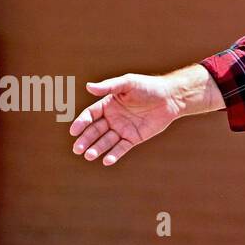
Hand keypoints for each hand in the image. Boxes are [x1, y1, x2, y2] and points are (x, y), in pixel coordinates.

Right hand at [68, 73, 182, 165]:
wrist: (170, 98)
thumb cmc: (147, 87)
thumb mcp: (127, 83)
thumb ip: (109, 87)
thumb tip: (88, 86)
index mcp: (107, 105)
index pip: (90, 115)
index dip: (81, 123)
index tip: (74, 131)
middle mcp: (112, 118)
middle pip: (95, 131)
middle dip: (85, 140)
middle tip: (77, 149)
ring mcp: (122, 129)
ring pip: (106, 141)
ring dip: (97, 149)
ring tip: (89, 156)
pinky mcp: (134, 138)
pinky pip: (122, 148)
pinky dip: (114, 154)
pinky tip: (107, 160)